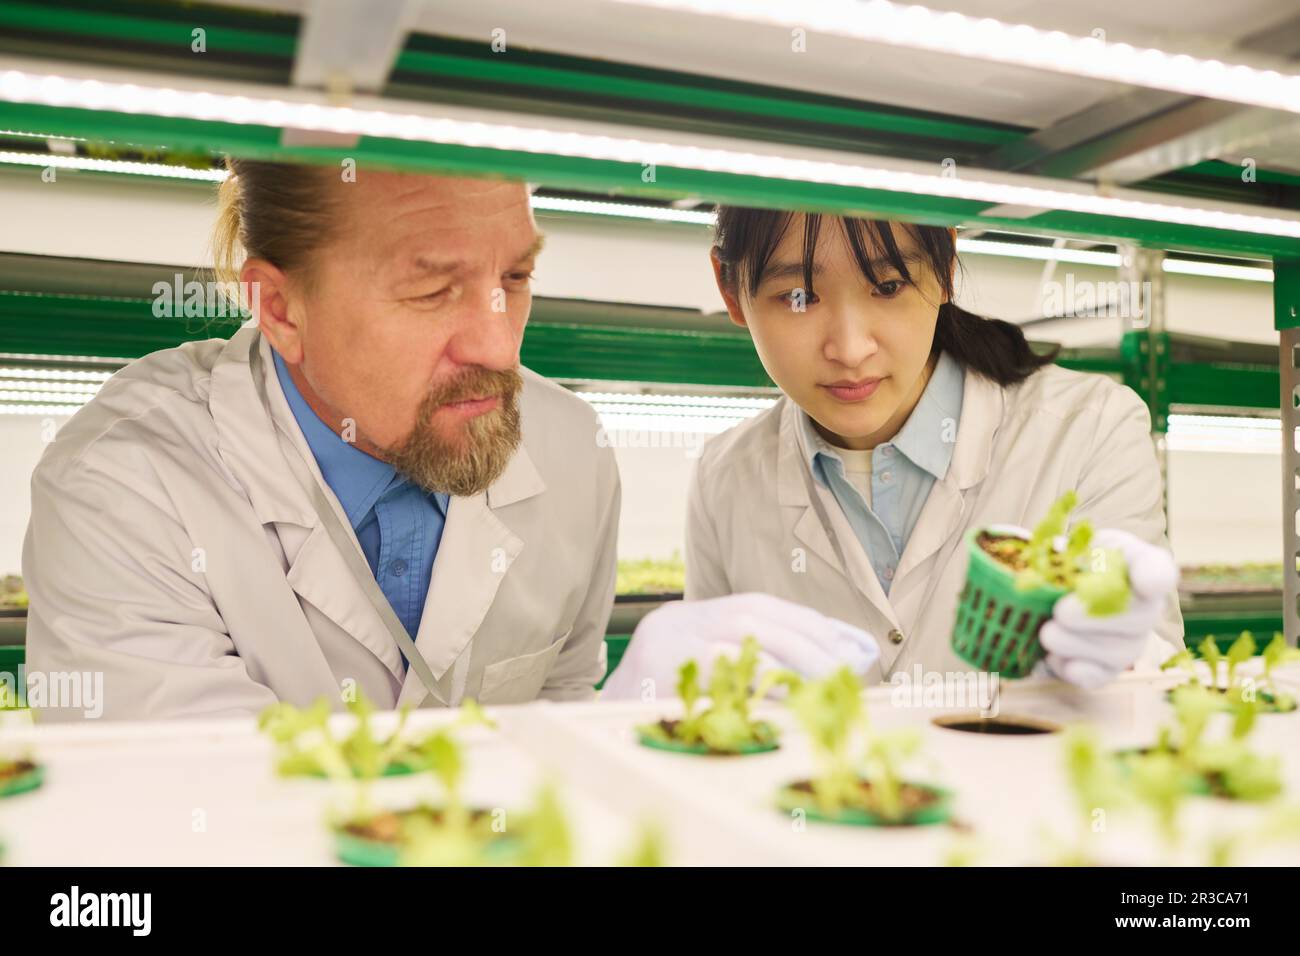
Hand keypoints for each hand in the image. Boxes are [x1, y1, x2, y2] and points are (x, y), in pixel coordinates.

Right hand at [600, 592, 880, 700]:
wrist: (599, 725)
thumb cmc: (660, 708)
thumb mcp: (703, 675)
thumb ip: (748, 664)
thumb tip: (819, 667)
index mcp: (694, 615)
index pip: (759, 604)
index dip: (806, 621)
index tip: (845, 643)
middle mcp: (681, 618)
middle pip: (756, 614)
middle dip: (808, 639)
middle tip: (844, 666)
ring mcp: (668, 638)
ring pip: (743, 632)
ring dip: (792, 656)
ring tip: (824, 680)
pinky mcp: (660, 665)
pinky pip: (719, 665)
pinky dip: (758, 678)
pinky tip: (786, 694)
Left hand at [1038, 528, 1177, 688]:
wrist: (1064, 588)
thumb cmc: (1078, 561)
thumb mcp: (1079, 543)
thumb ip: (1076, 550)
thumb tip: (1060, 567)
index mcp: (1140, 566)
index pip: (1158, 570)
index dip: (1154, 578)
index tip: (1146, 584)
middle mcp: (1147, 608)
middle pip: (1137, 619)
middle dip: (1095, 618)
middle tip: (1060, 612)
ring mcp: (1132, 642)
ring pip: (1115, 653)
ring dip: (1075, 644)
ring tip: (1047, 633)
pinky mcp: (1109, 669)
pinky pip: (1098, 677)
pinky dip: (1072, 669)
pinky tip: (1054, 657)